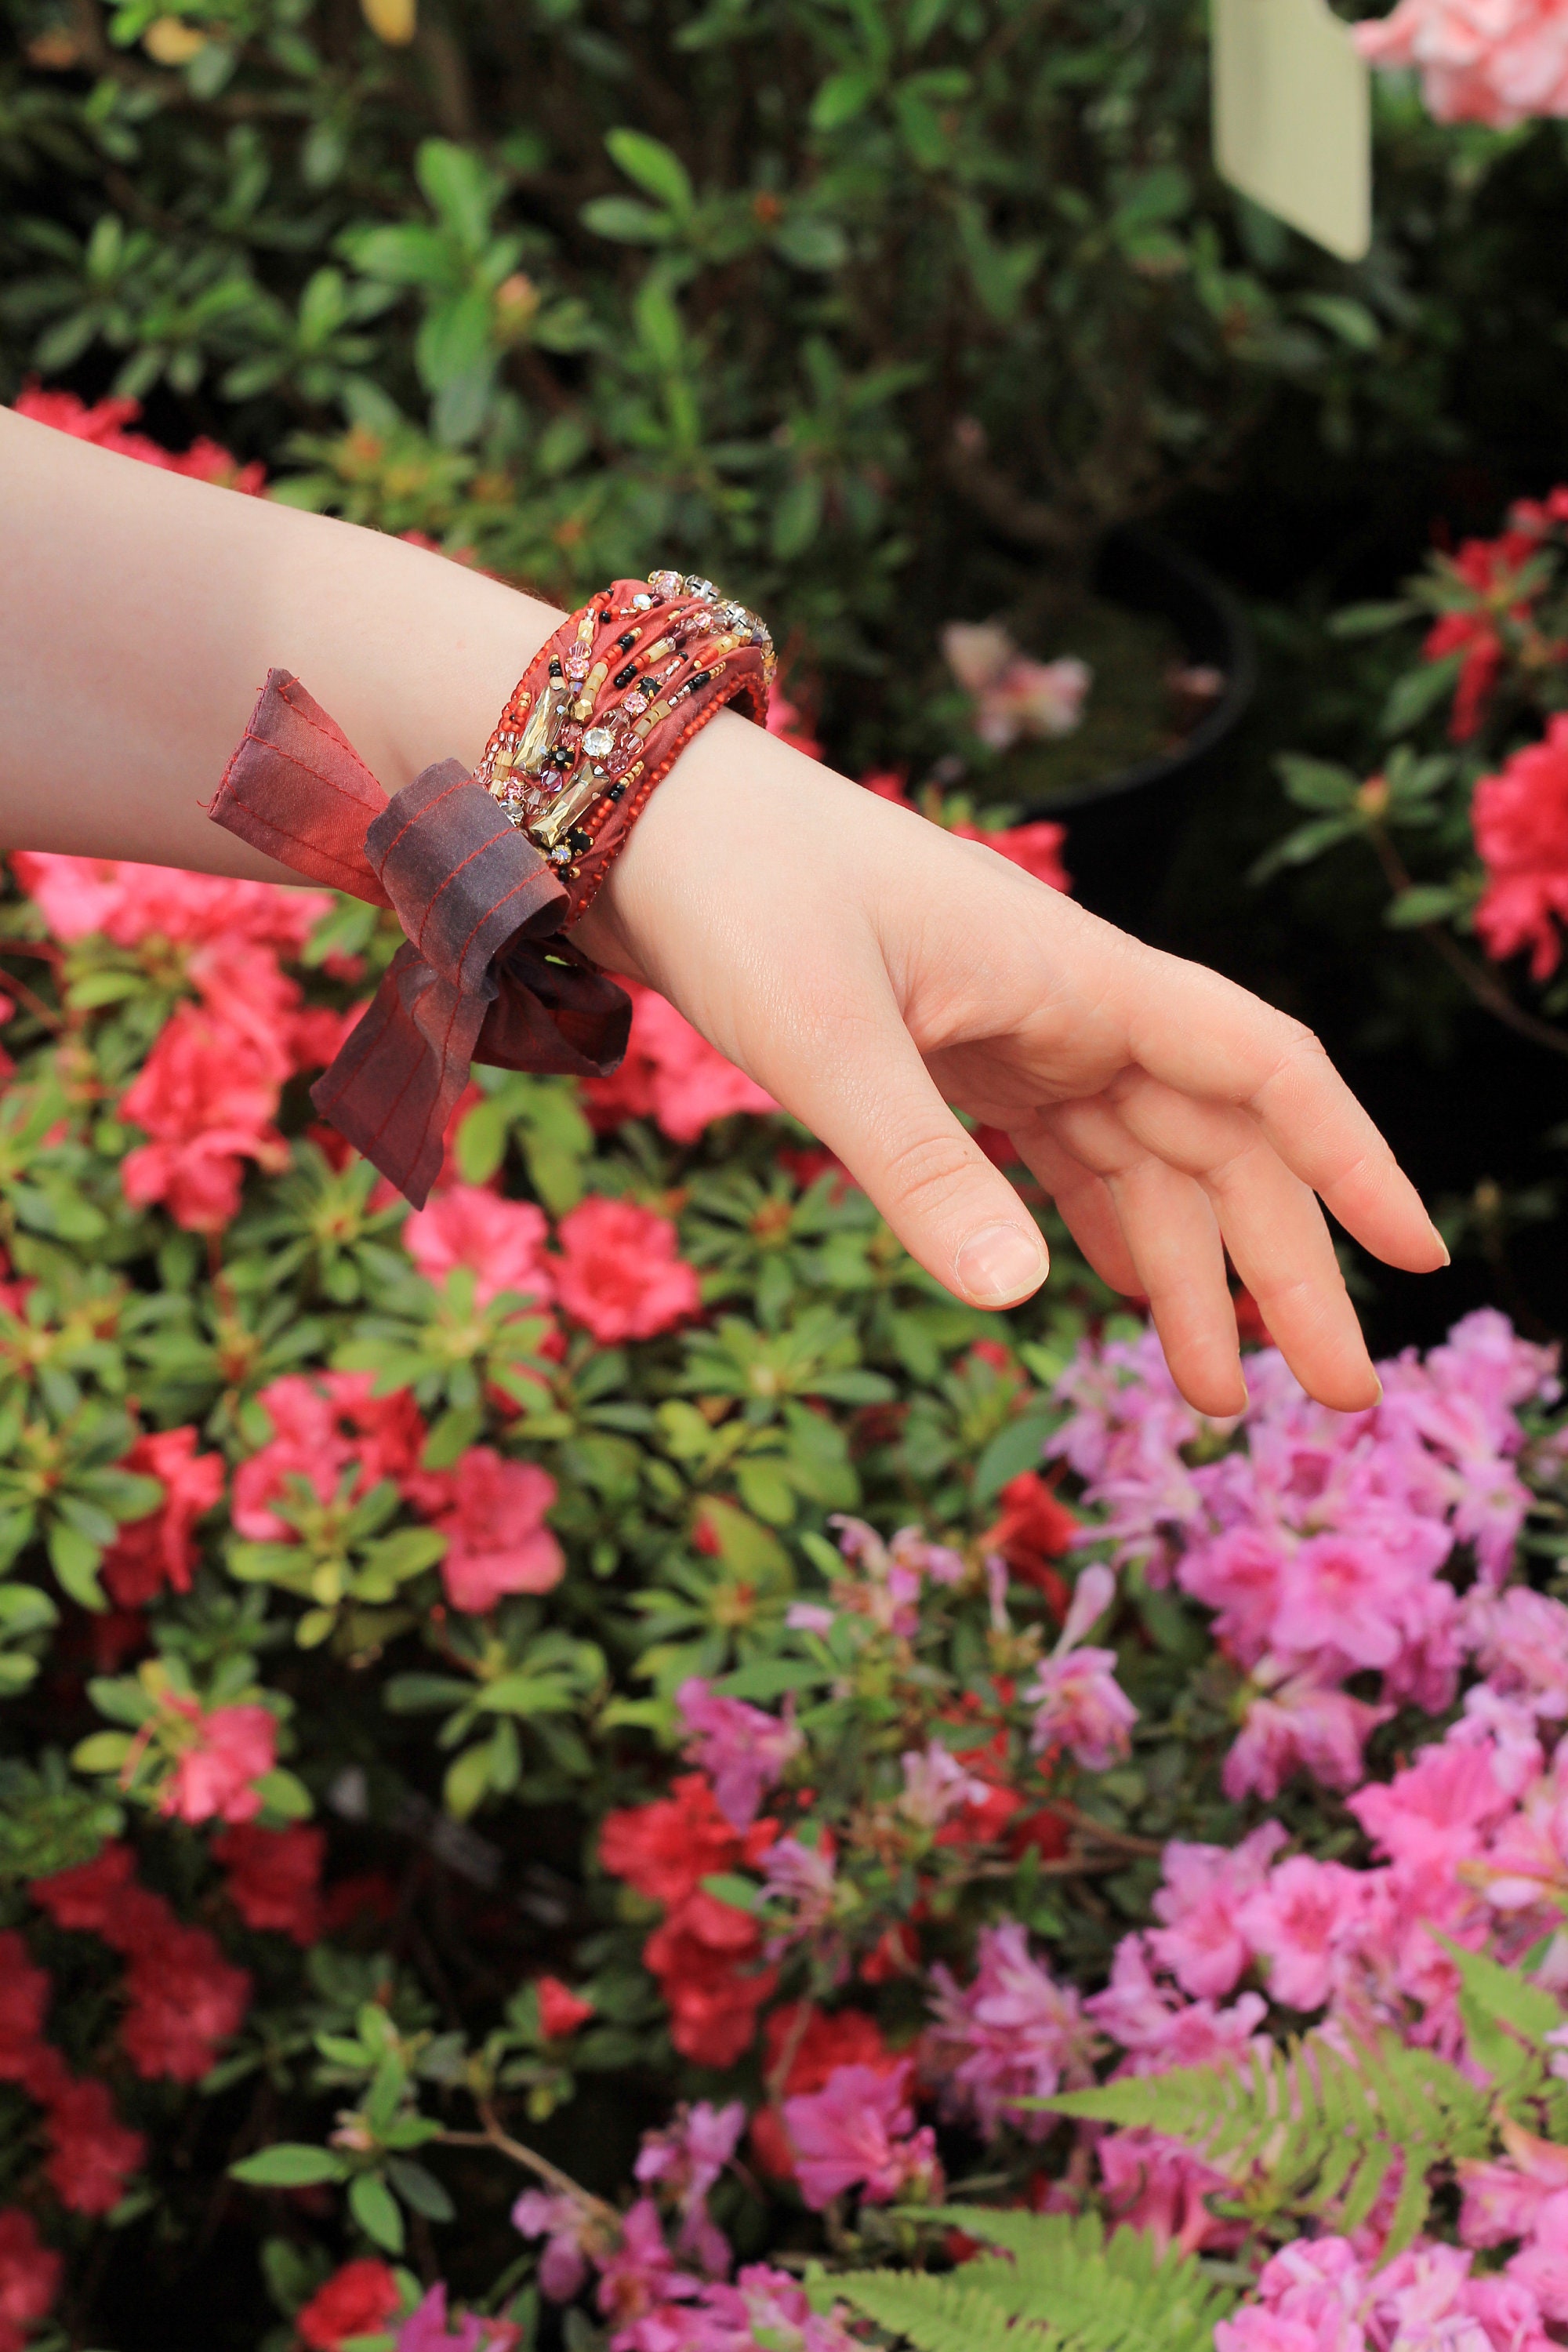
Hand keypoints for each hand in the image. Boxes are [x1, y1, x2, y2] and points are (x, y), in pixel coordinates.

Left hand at [574, 714, 1447, 1418]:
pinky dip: (1102, 1227)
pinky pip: (1061, 1154)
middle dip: (1280, 1267)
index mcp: (1080, 979)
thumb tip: (1024, 1302)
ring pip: (1143, 1163)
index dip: (1351, 1165)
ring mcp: (1017, 1030)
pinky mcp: (955, 1054)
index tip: (1418, 1262)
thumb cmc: (740, 895)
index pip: (1263, 1071)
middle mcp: (1072, 1004)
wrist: (642, 820)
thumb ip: (922, 1168)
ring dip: (1191, 1271)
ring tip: (1225, 1392)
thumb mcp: (824, 1039)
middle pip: (1219, 1142)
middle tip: (1331, 1397)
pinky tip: (1127, 1296)